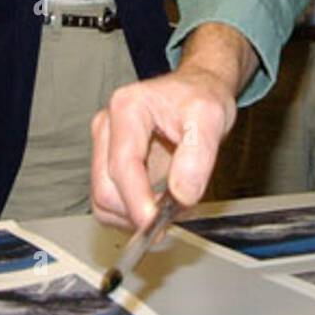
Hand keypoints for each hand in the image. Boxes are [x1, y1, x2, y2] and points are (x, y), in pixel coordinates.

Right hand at [91, 65, 237, 230]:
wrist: (197, 91)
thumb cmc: (200, 97)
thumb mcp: (210, 116)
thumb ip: (198, 154)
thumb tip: (182, 195)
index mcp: (126, 108)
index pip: (122, 166)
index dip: (138, 201)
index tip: (157, 224)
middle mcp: (107, 127)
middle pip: (105, 190)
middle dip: (137, 212)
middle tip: (173, 215)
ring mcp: (105, 148)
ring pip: (103, 203)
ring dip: (133, 217)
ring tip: (168, 207)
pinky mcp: (109, 166)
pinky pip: (111, 205)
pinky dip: (132, 215)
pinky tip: (157, 205)